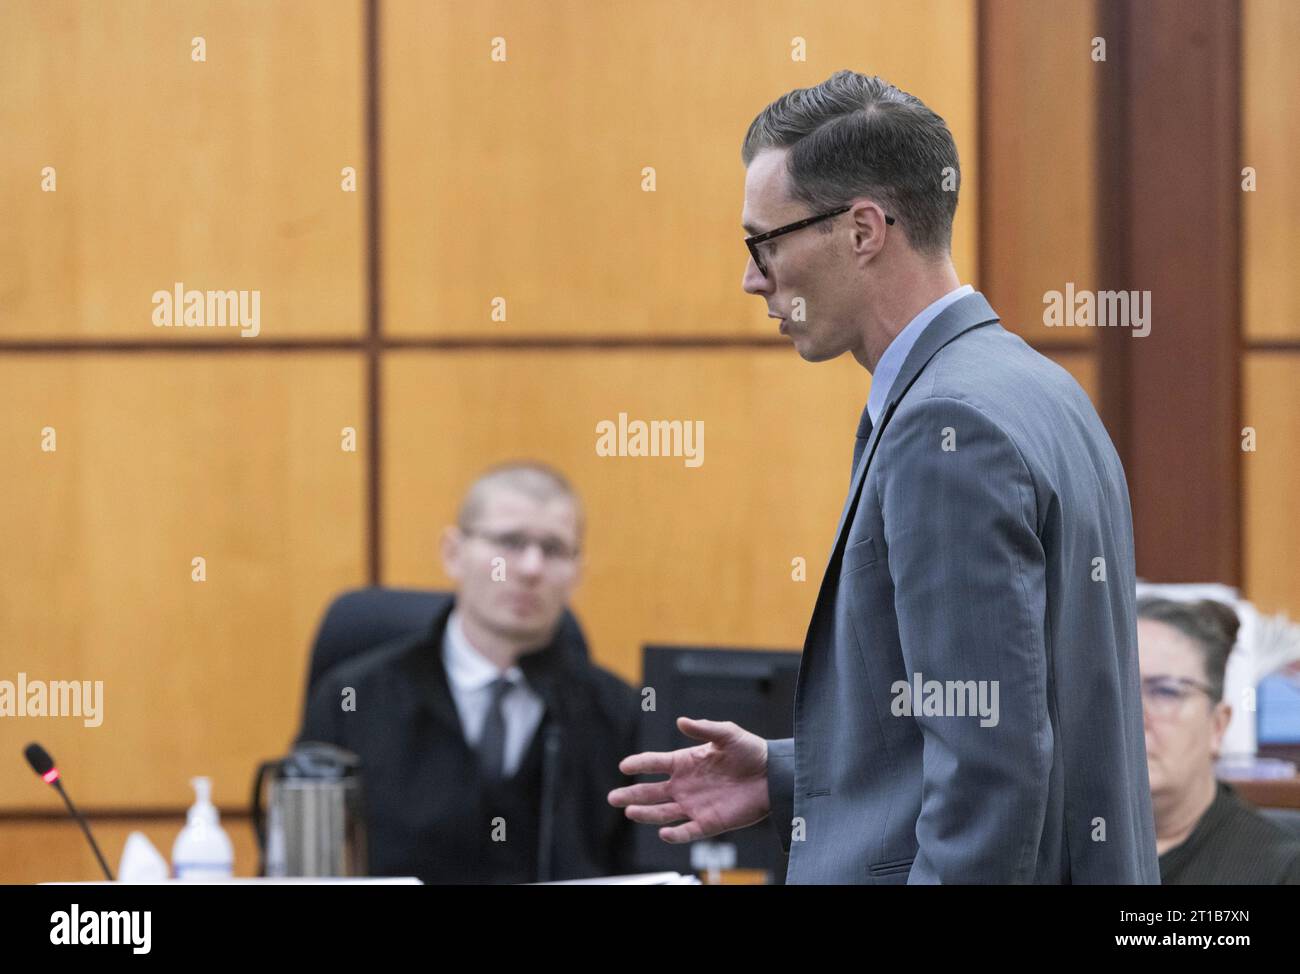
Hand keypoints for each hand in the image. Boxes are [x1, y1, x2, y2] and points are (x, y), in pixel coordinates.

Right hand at [607, 717, 770, 842]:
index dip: (639, 764)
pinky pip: (688, 831)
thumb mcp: (727, 734)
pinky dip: (675, 834)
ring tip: (629, 812)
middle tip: (613, 797)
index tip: (624, 766)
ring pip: (663, 812)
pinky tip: (663, 832)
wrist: (773, 775)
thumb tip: (680, 721)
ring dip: (646, 813)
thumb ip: (703, 728)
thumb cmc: (750, 751)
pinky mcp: (709, 822)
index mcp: (685, 762)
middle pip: (651, 792)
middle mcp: (685, 785)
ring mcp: (695, 805)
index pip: (655, 763)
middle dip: (631, 795)